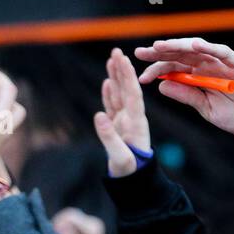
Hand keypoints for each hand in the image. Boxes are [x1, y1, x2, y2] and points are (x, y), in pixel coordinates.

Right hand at [94, 47, 150, 177]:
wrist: (134, 182)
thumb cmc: (129, 172)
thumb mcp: (120, 157)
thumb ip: (109, 137)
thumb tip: (97, 115)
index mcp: (136, 124)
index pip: (132, 95)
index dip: (127, 77)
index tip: (123, 60)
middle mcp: (132, 119)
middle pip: (127, 90)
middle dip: (122, 71)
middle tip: (117, 51)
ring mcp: (125, 122)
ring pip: (119, 95)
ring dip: (116, 78)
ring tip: (112, 60)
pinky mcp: (118, 127)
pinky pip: (113, 106)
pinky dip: (110, 93)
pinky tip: (107, 82)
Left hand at [135, 38, 233, 137]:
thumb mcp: (207, 110)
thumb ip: (187, 96)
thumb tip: (161, 85)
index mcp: (201, 78)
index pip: (174, 69)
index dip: (157, 70)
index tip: (141, 78)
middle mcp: (210, 66)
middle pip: (181, 55)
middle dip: (160, 53)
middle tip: (140, 53)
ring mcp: (224, 63)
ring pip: (198, 50)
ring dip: (178, 46)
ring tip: (160, 46)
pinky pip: (223, 52)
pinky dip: (210, 48)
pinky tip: (195, 46)